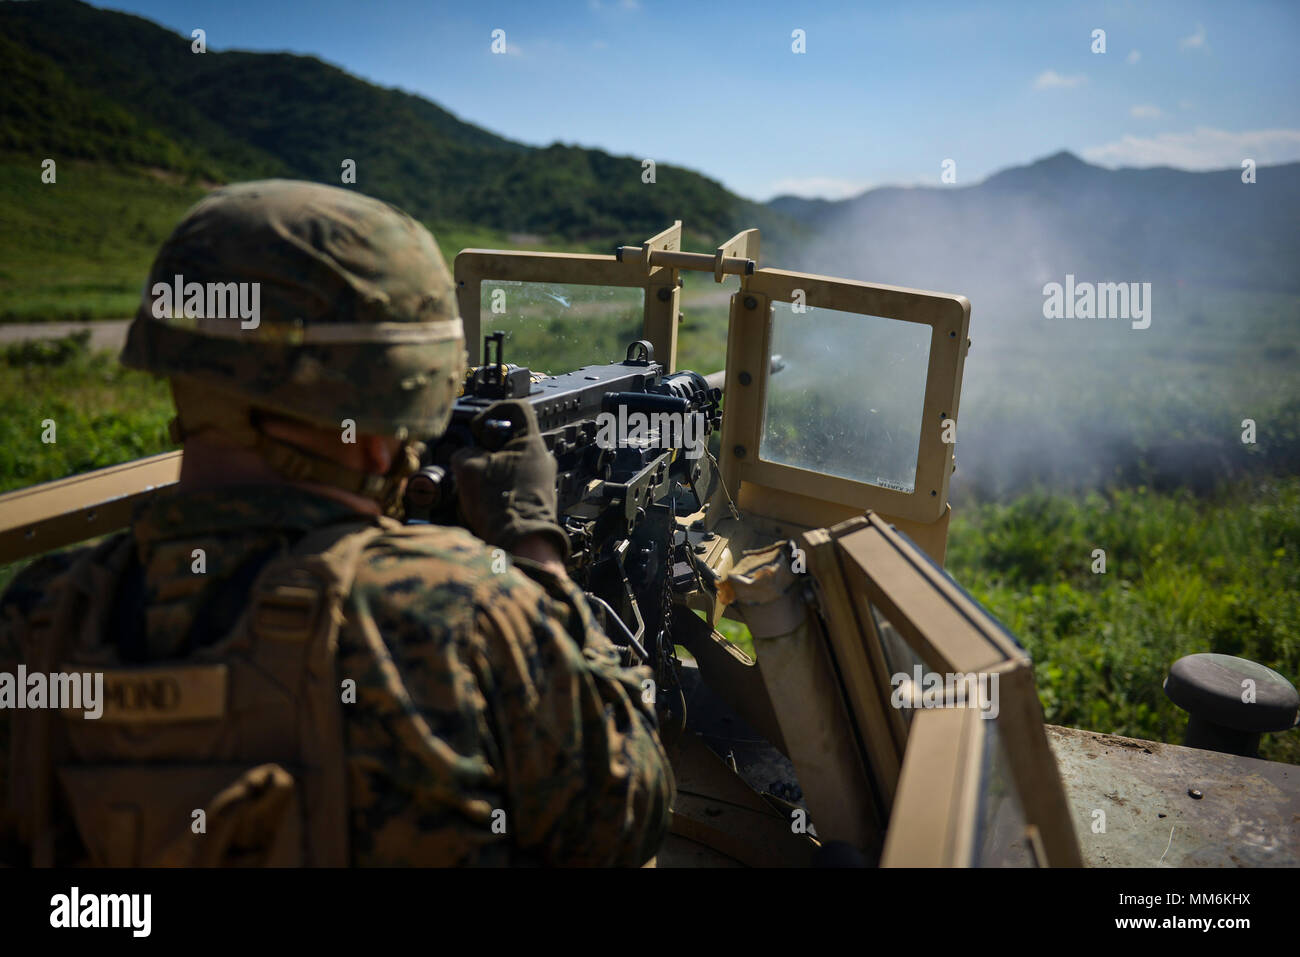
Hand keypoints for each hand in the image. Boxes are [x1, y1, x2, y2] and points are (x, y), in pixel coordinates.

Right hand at [450, 400, 569, 559]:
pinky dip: (497, 487)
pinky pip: (514, 483)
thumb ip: (463, 452)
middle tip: (471, 461)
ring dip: (490, 469)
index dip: (492, 412)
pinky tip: (484, 500)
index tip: (479, 430)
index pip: (517, 408)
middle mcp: (541, 459)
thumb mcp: (468, 468)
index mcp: (531, 443)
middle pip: (511, 439)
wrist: (521, 542)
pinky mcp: (536, 500)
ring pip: (510, 463)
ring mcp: (541, 481)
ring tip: (475, 484)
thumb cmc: (499, 503)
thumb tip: (464, 455)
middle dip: (486, 448)